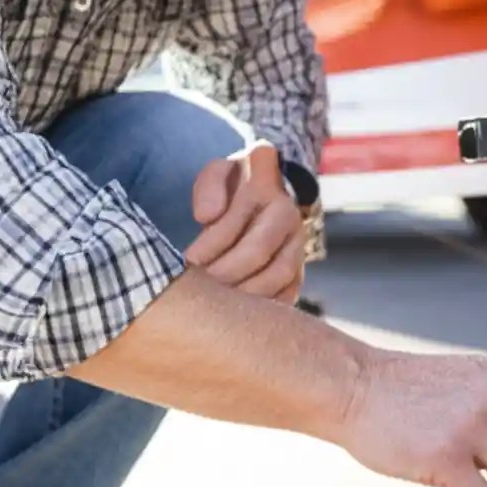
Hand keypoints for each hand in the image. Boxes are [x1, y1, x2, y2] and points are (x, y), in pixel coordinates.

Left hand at [185, 141, 305, 303]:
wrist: (259, 200)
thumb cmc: (232, 190)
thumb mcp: (218, 175)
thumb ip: (210, 188)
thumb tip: (206, 216)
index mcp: (271, 192)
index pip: (241, 221)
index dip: (213, 244)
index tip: (189, 259)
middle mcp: (290, 220)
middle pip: (260, 254)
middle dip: (224, 272)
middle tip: (198, 285)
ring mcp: (298, 249)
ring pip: (277, 279)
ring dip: (242, 293)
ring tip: (213, 301)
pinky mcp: (297, 275)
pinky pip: (286, 297)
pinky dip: (261, 308)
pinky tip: (234, 311)